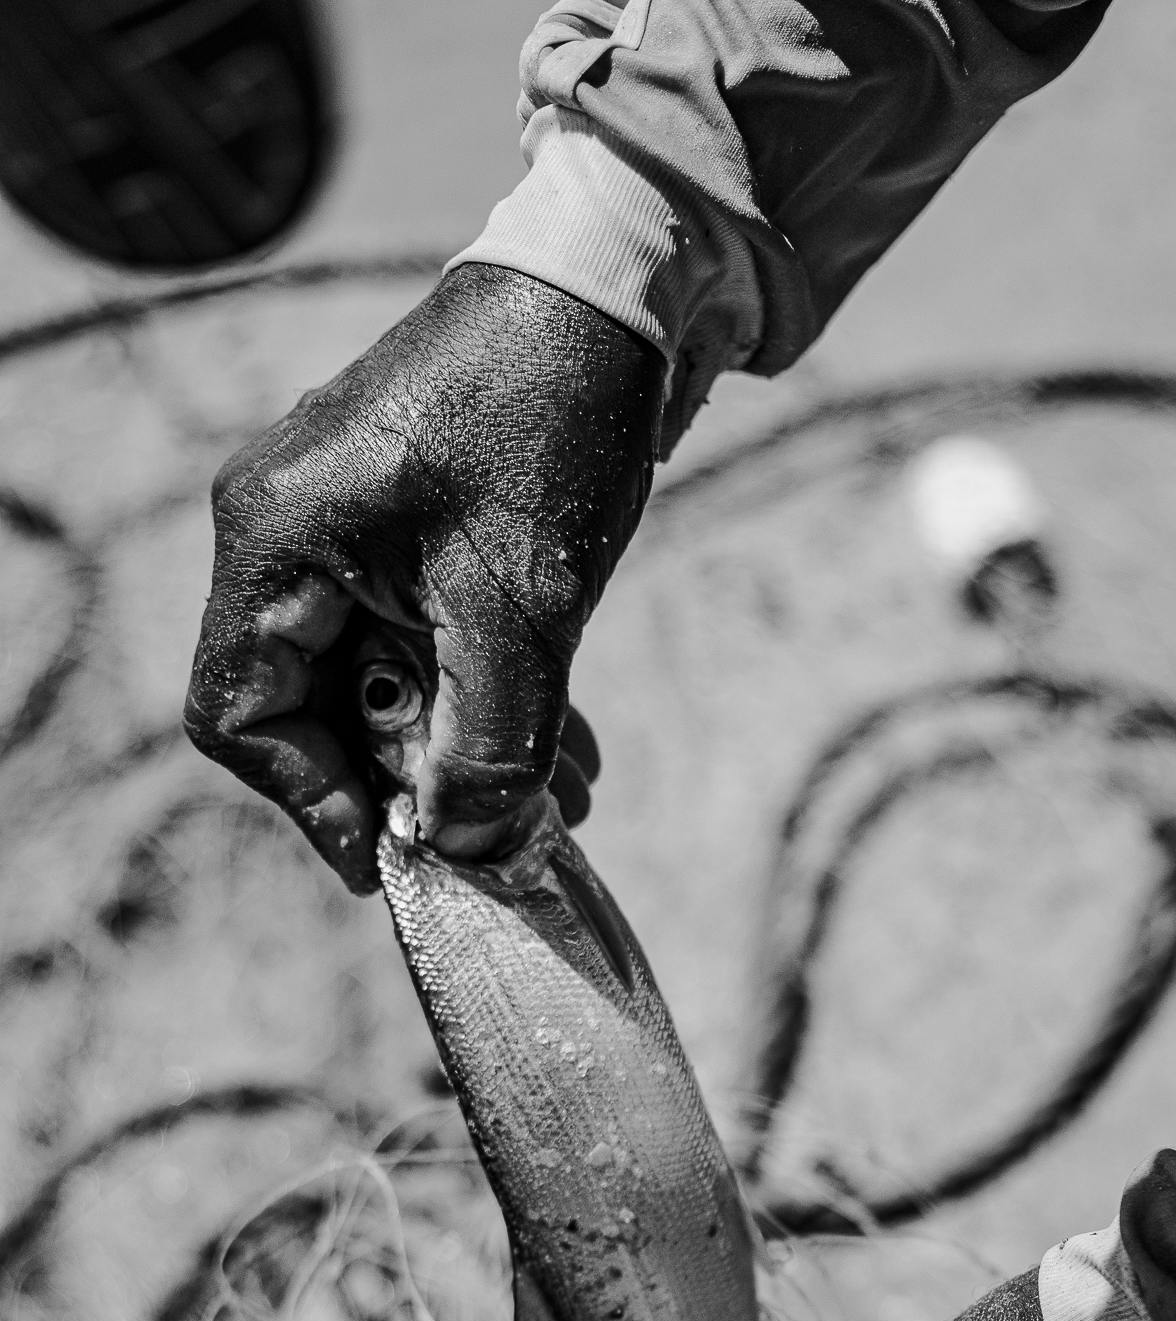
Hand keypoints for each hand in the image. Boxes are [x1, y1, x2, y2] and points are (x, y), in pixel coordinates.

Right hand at [185, 264, 665, 890]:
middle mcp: (291, 530)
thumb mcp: (523, 613)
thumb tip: (473, 849)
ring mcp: (351, 525)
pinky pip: (427, 640)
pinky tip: (568, 750)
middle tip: (506, 838)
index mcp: (276, 540)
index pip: (241, 714)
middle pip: (315, 708)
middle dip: (416, 784)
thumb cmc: (547, 421)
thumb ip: (491, 745)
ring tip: (563, 802)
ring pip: (386, 682)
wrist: (617, 291)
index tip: (393, 856)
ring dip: (470, 752)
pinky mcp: (413, 526)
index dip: (310, 798)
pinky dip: (489, 700)